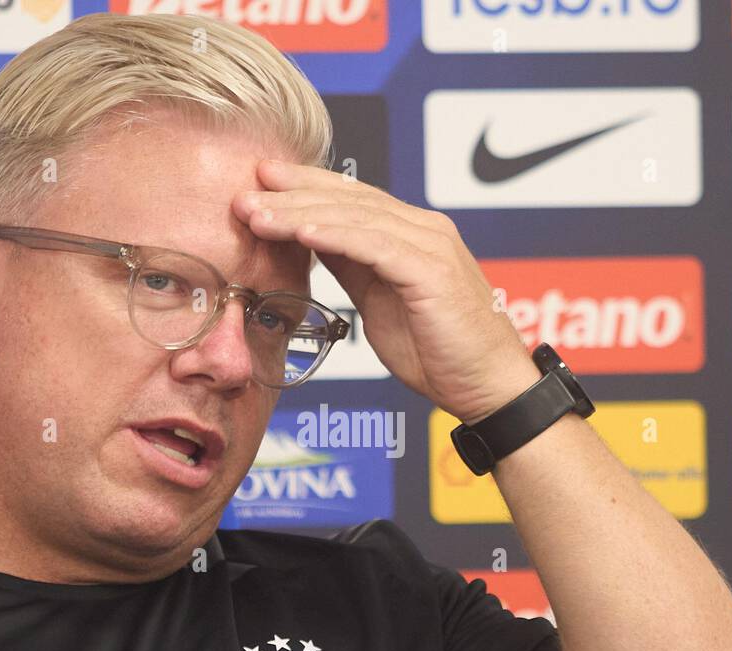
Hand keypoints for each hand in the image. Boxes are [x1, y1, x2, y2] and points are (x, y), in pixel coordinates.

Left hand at [232, 159, 539, 422]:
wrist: (488, 387)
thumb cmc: (440, 354)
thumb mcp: (381, 303)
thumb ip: (354, 268)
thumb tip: (312, 243)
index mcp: (413, 234)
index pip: (351, 199)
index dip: (304, 187)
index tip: (260, 182)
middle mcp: (424, 229)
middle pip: (348, 199)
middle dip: (291, 192)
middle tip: (243, 190)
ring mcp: (431, 245)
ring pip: (354, 217)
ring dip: (299, 213)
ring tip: (255, 213)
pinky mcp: (431, 270)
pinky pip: (374, 245)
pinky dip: (334, 235)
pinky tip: (298, 232)